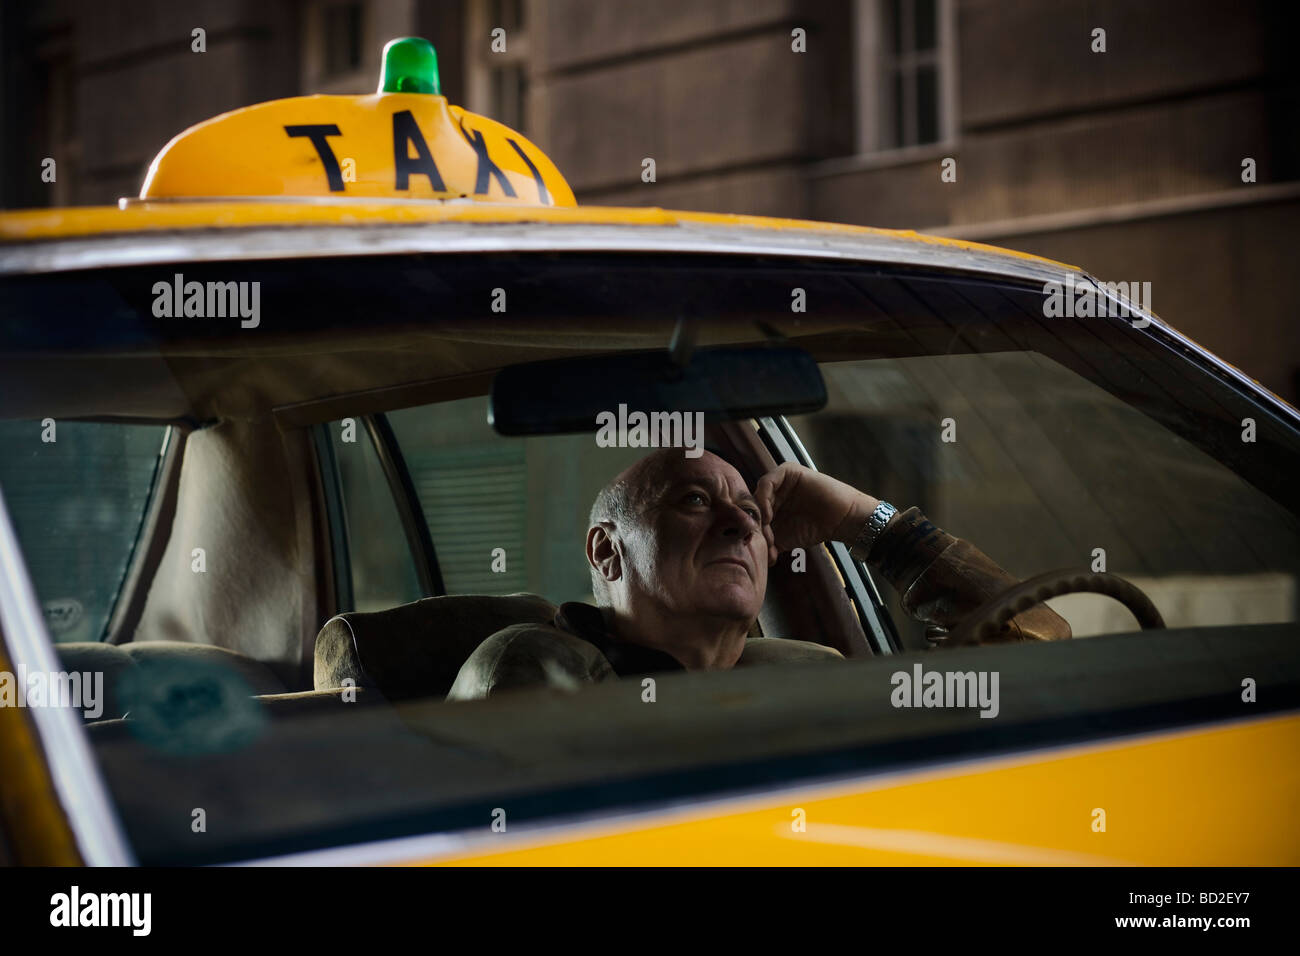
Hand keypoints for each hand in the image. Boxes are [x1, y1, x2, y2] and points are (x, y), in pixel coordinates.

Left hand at [753, 463, 878, 565]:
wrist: (841, 520)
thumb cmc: (815, 529)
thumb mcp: (784, 539)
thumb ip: (768, 543)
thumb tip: (752, 555)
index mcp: (769, 504)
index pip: (750, 513)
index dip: (749, 528)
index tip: (755, 545)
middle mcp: (772, 491)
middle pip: (751, 504)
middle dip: (753, 523)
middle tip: (760, 539)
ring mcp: (779, 480)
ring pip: (757, 494)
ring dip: (758, 513)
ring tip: (766, 530)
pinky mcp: (788, 472)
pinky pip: (767, 482)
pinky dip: (763, 498)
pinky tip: (769, 515)